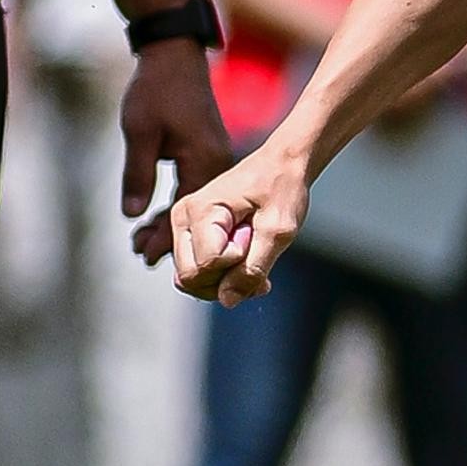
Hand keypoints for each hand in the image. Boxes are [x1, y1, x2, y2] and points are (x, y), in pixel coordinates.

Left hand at [121, 40, 237, 261]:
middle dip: (168, 236)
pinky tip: (156, 215)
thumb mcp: (140, 133)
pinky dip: (176, 204)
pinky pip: (195, 187)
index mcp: (205, 160)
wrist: (175, 57)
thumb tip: (133, 215)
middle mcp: (217, 163)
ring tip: (141, 241)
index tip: (143, 257)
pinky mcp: (208, 152)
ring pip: (194, 202)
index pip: (187, 212)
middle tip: (138, 254)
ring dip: (170, 222)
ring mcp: (215, 157)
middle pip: (195, 212)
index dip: (166, 238)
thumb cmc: (157, 90)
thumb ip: (138, 176)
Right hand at [167, 128, 313, 302]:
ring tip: (257, 256)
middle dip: (227, 279)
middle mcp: (182, 219)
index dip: (237, 262)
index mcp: (198, 211)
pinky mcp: (194, 235)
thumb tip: (227, 301)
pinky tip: (250, 261)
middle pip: (190, 278)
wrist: (283, 164)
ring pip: (193, 279)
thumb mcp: (279, 229)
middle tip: (259, 255)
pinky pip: (201, 271)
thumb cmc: (282, 188)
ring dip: (227, 279)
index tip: (257, 236)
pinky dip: (225, 275)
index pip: (206, 266)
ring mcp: (185, 227)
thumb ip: (254, 267)